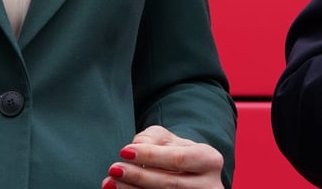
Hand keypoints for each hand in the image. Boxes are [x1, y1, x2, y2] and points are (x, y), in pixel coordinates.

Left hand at [103, 126, 224, 188]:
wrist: (188, 173)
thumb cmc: (174, 152)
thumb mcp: (166, 138)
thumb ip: (152, 138)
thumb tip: (137, 146)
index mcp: (209, 160)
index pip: (178, 159)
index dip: (150, 156)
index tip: (124, 151)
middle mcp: (210, 185)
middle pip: (170, 184)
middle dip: (138, 177)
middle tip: (113, 169)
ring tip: (110, 183)